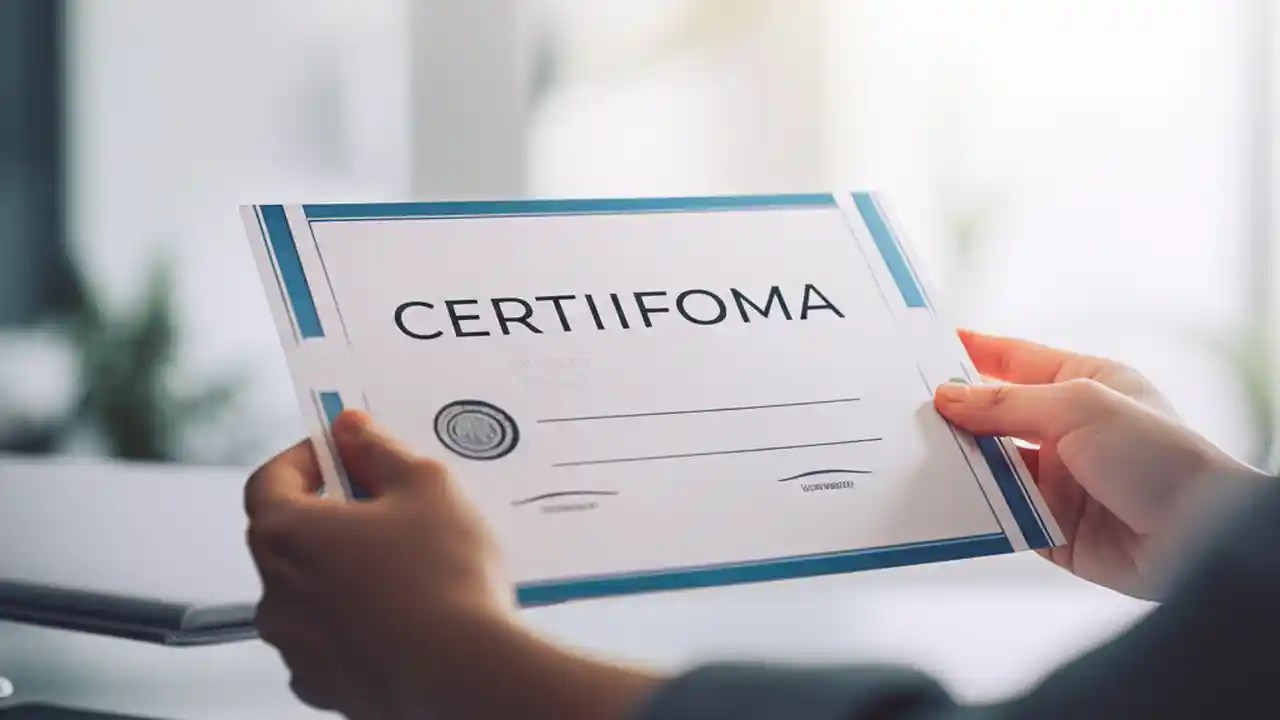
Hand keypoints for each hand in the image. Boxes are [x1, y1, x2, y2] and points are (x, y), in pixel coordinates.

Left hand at [245, 411, 655, 718]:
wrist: (467, 674)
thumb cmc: (444, 575)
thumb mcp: (425, 485)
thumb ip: (379, 450)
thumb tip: (350, 428)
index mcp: (286, 535)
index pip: (269, 480)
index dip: (305, 458)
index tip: (342, 451)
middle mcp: (274, 593)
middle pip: (292, 537)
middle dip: (334, 515)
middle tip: (390, 506)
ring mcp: (295, 647)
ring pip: (312, 592)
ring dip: (346, 572)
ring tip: (410, 567)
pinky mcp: (324, 685)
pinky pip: (332, 639)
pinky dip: (359, 622)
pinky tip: (407, 615)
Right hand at [935, 330, 1264, 598]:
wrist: (1198, 539)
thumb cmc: (1158, 455)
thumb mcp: (1079, 407)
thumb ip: (1006, 403)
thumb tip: (947, 397)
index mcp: (1084, 384)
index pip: (1016, 360)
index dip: (974, 351)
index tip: (927, 344)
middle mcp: (1067, 429)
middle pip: (994, 414)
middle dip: (953, 410)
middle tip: (899, 403)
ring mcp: (1057, 478)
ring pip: (989, 464)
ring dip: (957, 460)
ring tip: (906, 448)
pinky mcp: (1048, 525)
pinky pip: (996, 512)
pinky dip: (970, 506)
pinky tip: (936, 496)